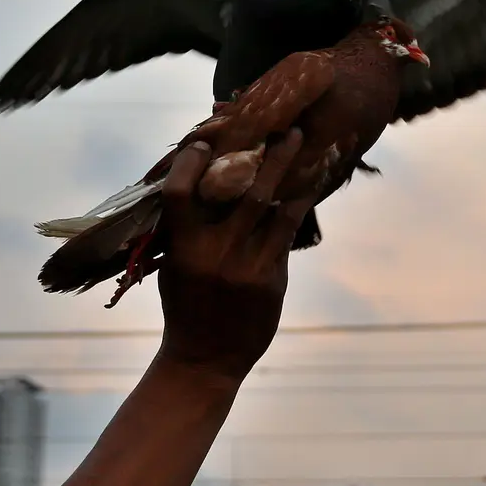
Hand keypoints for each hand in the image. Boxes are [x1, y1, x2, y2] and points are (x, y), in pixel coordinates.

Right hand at [155, 129, 315, 380]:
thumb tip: (204, 186)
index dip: (191, 162)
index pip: (180, 192)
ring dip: (287, 168)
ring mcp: (244, 265)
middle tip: (280, 125)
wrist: (205, 360)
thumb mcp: (174, 267)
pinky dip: (298, 203)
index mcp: (181, 248)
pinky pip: (287, 230)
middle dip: (260, 153)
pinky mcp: (270, 277)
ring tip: (301, 141)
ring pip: (269, 204)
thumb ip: (187, 230)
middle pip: (238, 189)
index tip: (205, 141)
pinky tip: (311, 184)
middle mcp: (212, 252)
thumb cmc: (186, 308)